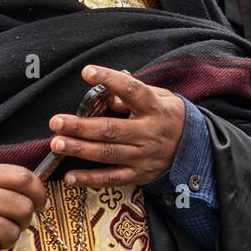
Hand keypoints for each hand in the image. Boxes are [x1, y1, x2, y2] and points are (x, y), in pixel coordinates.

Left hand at [47, 65, 186, 188]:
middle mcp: (149, 132)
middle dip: (81, 126)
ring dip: (80, 149)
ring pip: (107, 153)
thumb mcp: (162, 98)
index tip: (87, 71)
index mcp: (155, 108)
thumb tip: (108, 97)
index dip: (110, 80)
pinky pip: (112, 178)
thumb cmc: (169, 116)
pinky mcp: (139, 174)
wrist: (194, 147)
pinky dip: (90, 179)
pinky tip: (70, 176)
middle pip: (111, 129)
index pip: (132, 91)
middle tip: (56, 122)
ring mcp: (144, 156)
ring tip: (57, 143)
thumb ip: (135, 94)